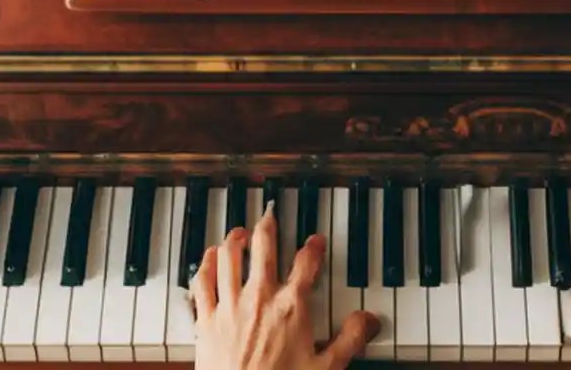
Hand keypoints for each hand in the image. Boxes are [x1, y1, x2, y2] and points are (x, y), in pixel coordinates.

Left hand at [193, 204, 379, 369]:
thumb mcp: (326, 369)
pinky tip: (210, 257)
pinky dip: (206, 264)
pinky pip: (202, 281)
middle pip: (262, 247)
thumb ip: (349, 340)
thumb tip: (368, 320)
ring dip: (235, 239)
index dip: (313, 247)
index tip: (315, 242)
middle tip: (270, 217)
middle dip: (268, 227)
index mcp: (291, 307)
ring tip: (240, 232)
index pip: (306, 264)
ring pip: (228, 256)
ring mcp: (229, 306)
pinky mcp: (205, 320)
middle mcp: (259, 298)